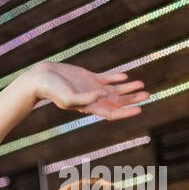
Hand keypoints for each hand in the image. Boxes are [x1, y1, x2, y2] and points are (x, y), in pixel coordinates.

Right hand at [29, 62, 146, 119]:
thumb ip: (84, 98)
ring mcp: (91, 87)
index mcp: (88, 106)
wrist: (41, 79)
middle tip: (147, 95)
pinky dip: (117, 78)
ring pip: (114, 90)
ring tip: (142, 86)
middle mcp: (92, 98)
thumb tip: (101, 94)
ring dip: (128, 89)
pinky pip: (106, 78)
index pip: (111, 112)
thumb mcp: (67, 97)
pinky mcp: (87, 77)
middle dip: (132, 99)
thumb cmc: (51, 90)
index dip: (126, 112)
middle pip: (117, 101)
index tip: (140, 110)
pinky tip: (126, 77)